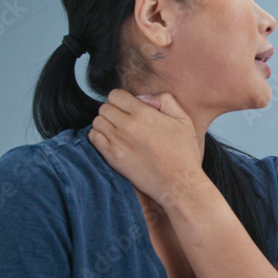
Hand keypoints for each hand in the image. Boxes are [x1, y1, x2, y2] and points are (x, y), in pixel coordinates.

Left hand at [88, 90, 207, 205]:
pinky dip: (99, 136)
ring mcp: (118, 141)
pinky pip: (93, 138)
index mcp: (144, 113)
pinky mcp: (112, 157)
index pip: (115, 95)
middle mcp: (128, 125)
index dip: (121, 100)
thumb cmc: (183, 153)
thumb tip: (142, 98)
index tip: (127, 108)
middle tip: (122, 121)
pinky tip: (111, 141)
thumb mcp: (183, 120)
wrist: (177, 182)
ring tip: (117, 131)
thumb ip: (164, 101)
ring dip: (105, 124)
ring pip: (97, 122)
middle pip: (104, 107)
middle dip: (112, 111)